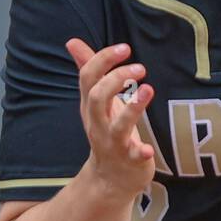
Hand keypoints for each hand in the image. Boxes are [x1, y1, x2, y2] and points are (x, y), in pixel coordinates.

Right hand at [64, 39, 156, 200]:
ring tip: (148, 88)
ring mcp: (113, 142)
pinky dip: (140, 152)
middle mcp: (98, 123)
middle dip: (115, 79)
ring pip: (118, 125)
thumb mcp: (95, 101)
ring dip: (133, 107)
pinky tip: (148, 149)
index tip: (125, 48)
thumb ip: (88, 70)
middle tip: (140, 68)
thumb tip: (72, 41)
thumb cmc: (107, 131)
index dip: (104, 59)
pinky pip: (133, 156)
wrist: (110, 179)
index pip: (88, 78)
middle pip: (97, 98)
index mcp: (91, 106)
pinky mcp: (130, 160)